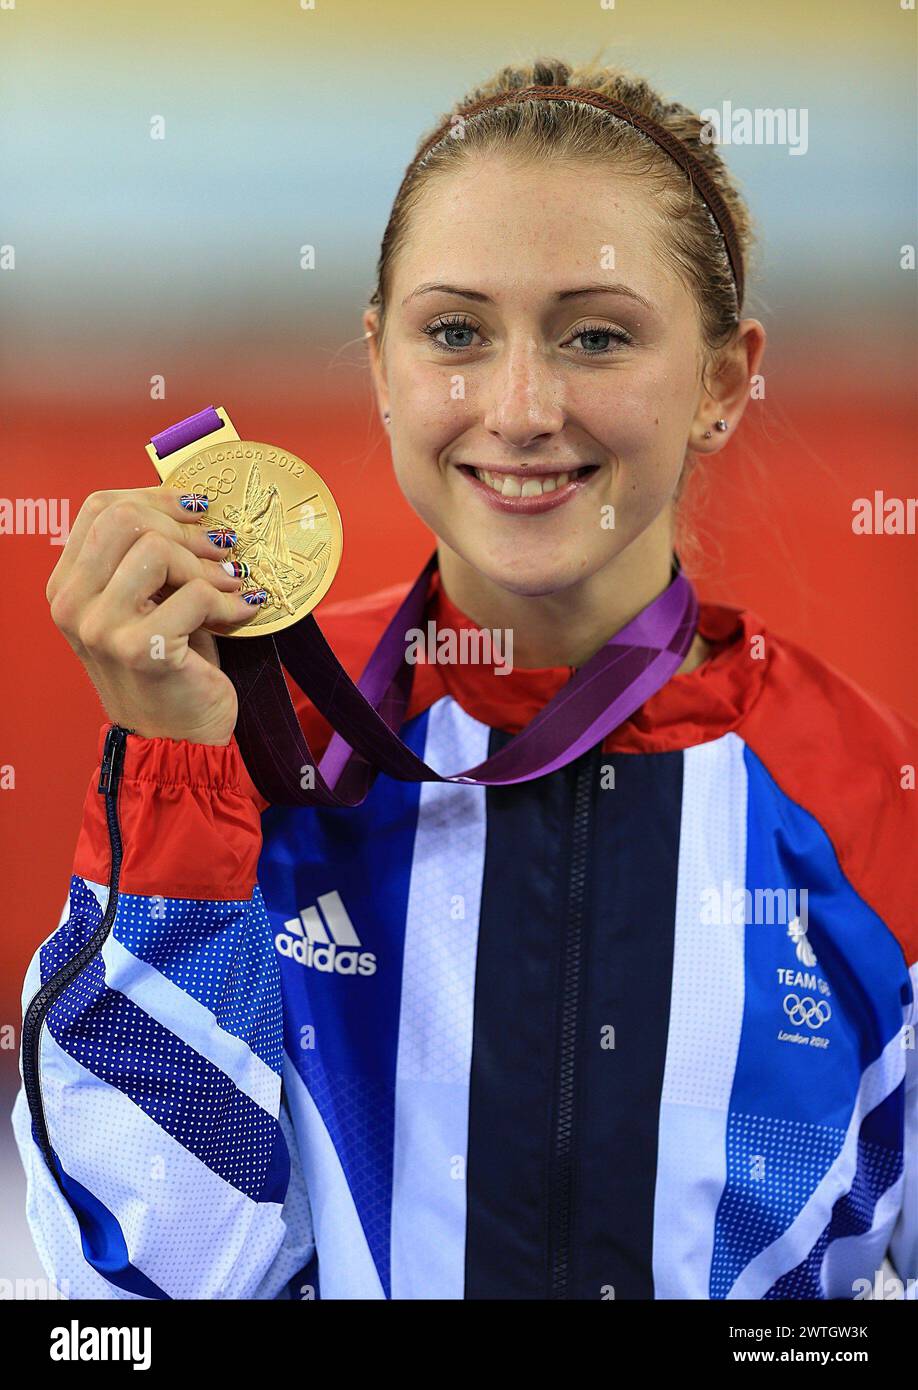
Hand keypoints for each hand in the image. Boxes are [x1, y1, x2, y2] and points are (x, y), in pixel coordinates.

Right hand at [47, 486, 262, 744]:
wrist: (177, 742)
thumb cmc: (171, 669)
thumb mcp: (150, 604)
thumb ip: (152, 560)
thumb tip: (196, 507)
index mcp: (69, 587)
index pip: (101, 508)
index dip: (156, 498)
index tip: (198, 509)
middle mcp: (74, 605)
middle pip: (125, 519)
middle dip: (185, 529)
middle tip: (223, 550)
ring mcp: (101, 628)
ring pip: (156, 549)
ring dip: (207, 567)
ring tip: (231, 587)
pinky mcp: (140, 650)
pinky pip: (193, 594)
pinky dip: (227, 603)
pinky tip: (241, 615)